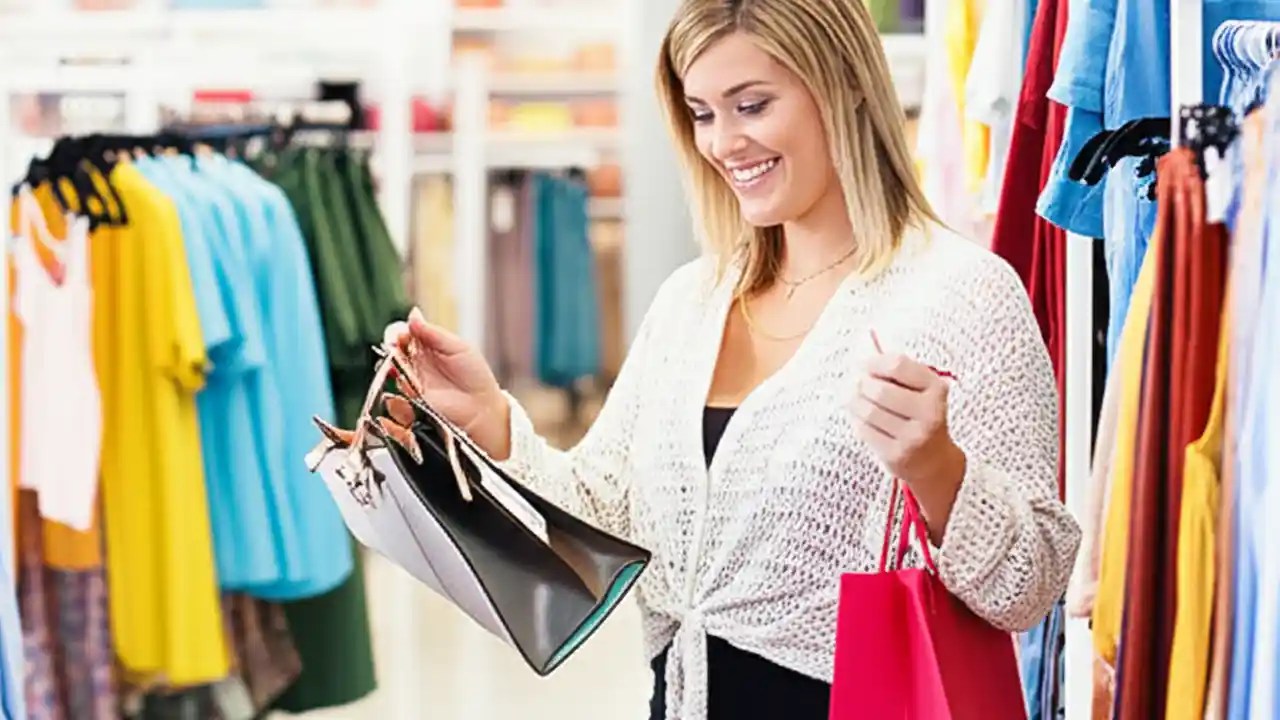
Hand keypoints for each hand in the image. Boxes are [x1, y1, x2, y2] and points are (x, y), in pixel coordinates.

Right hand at [383, 307, 511, 459]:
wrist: (482, 407)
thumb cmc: (475, 375)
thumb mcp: (458, 348)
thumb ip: (433, 334)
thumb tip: (412, 314)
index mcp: (429, 345)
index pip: (407, 333)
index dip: (400, 331)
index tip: (401, 332)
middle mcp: (418, 361)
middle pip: (396, 348)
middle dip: (393, 345)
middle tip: (397, 344)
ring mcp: (413, 380)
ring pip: (392, 368)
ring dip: (392, 363)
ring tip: (399, 362)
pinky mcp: (411, 399)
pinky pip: (396, 389)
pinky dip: (397, 382)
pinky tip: (404, 381)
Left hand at [850, 351, 966, 542]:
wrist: (933, 461)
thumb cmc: (920, 414)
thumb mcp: (918, 387)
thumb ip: (895, 365)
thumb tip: (866, 335)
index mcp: (936, 388)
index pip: (896, 364)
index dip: (873, 362)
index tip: (864, 365)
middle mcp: (929, 413)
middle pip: (879, 389)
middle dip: (861, 383)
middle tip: (855, 383)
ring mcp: (913, 437)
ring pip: (868, 410)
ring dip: (854, 401)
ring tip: (853, 398)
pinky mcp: (896, 455)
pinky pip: (864, 430)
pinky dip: (856, 420)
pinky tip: (859, 417)